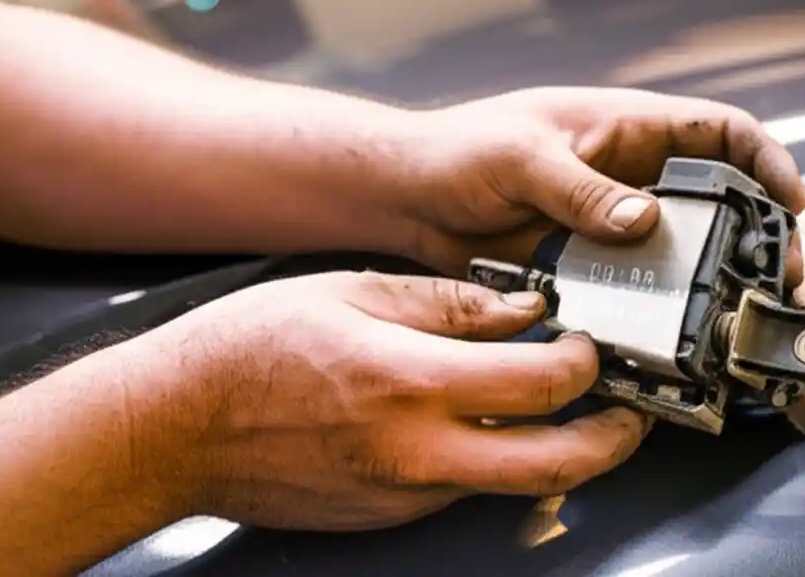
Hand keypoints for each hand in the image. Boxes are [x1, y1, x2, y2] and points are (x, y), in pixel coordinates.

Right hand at [133, 271, 648, 530]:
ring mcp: (403, 491)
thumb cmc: (250, 347)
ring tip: (567, 415)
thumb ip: (447, 302)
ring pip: (513, 484)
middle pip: (554, 463)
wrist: (175, 425)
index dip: (587, 363)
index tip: (590, 344)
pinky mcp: (387, 513)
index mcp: (410, 378)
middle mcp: (416, 448)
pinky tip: (480, 426)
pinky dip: (489, 459)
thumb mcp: (352, 290)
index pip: (541, 382)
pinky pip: (462, 490)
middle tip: (629, 413)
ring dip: (556, 452)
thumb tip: (521, 310)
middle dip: (613, 440)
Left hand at [402, 88, 804, 280]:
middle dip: (759, 234)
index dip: (766, 161)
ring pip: (684, 249)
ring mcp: (611, 224)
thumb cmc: (457, 150)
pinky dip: (658, 309)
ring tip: (737, 314)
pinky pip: (637, 287)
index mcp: (625, 129)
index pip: (719, 132)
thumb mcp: (520, 158)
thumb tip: (643, 219)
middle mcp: (630, 176)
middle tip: (780, 278)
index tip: (792, 204)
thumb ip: (581, 188)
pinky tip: (670, 335)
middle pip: (719, 199)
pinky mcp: (587, 266)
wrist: (405, 197)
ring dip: (714, 279)